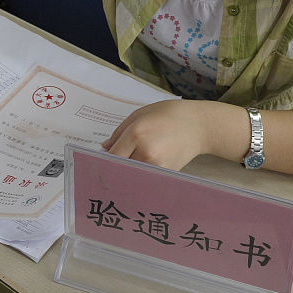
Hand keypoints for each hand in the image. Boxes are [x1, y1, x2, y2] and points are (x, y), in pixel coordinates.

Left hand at [102, 100, 246, 170]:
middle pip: (120, 168)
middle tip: (103, 171)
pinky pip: (145, 178)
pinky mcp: (165, 174)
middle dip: (111, 169)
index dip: (101, 161)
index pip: (112, 155)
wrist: (198, 126)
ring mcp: (157, 165)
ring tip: (122, 169)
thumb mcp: (140, 114)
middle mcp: (146, 152)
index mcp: (137, 133)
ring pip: (131, 175)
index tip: (94, 164)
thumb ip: (119, 132)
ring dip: (125, 174)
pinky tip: (137, 171)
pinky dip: (138, 176)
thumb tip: (105, 149)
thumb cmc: (168, 115)